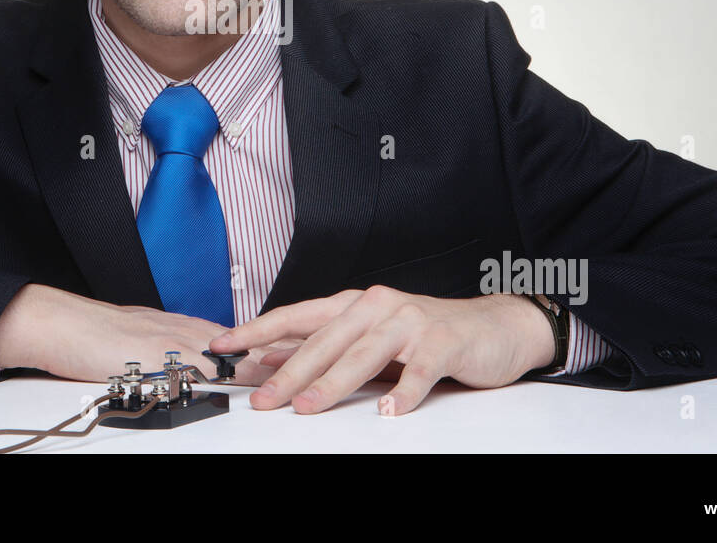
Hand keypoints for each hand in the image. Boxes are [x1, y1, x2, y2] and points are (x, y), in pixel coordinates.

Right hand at [0, 284, 298, 385]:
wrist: (57, 322)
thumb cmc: (92, 332)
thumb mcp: (141, 336)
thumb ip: (173, 346)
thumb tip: (197, 364)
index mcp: (182, 324)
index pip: (239, 335)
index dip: (270, 344)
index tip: (300, 351)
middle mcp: (182, 328)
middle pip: (241, 342)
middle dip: (274, 352)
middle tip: (311, 360)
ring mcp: (170, 340)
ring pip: (224, 352)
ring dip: (255, 365)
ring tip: (287, 375)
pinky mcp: (152, 354)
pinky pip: (192, 366)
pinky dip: (216, 376)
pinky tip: (234, 385)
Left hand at [207, 287, 557, 415]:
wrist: (493, 327)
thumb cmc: (425, 335)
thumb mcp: (368, 339)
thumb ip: (323, 348)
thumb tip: (267, 361)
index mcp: (354, 304)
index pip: (296, 316)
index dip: (257, 331)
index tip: (222, 346)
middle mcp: (377, 306)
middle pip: (325, 341)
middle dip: (290, 372)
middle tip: (264, 400)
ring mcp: (411, 321)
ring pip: (364, 354)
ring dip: (334, 383)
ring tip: (309, 407)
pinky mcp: (444, 341)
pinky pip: (420, 369)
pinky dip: (405, 391)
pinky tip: (391, 412)